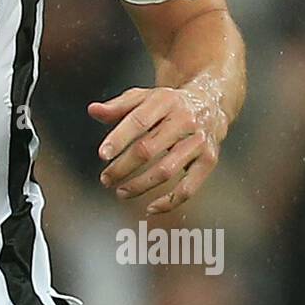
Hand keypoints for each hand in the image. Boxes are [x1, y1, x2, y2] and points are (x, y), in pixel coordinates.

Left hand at [88, 79, 226, 214]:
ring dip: (140, 185)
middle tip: (106, 179)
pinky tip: (151, 207)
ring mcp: (198, 141)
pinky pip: (189, 187)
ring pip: (166, 170)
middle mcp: (184, 120)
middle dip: (122, 167)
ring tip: (121, 191)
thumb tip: (93, 111)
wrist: (211, 102)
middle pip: (148, 149)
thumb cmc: (170, 104)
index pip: (138, 121)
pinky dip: (169, 202)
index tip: (102, 155)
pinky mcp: (209, 160)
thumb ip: (117, 106)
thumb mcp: (144, 97)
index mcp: (165, 101)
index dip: (119, 139)